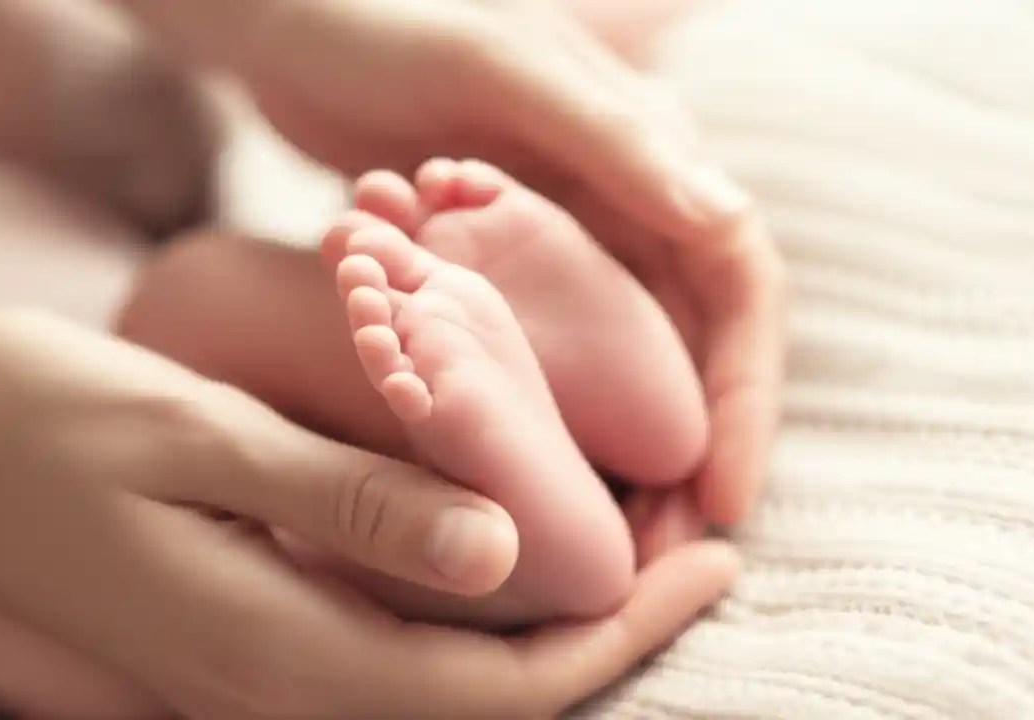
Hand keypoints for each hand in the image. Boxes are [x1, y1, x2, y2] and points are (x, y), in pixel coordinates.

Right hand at [0, 311, 738, 717]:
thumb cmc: (36, 425)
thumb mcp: (191, 436)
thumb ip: (346, 496)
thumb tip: (504, 541)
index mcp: (277, 648)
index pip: (501, 682)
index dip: (622, 632)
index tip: (708, 561)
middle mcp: (275, 691)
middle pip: (492, 703)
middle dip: (611, 636)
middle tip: (693, 546)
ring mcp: (256, 681)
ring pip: (450, 686)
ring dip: (553, 628)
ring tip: (634, 543)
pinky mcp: (242, 647)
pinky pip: (393, 657)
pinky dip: (478, 614)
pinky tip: (512, 544)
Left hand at [230, 0, 784, 536]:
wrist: (288, 22)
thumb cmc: (390, 23)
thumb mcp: (502, 71)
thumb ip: (613, 142)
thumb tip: (726, 224)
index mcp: (651, 156)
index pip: (737, 288)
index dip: (745, 394)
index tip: (723, 496)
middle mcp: (625, 203)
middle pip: (685, 346)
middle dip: (681, 450)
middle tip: (656, 555)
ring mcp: (563, 239)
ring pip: (618, 366)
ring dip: (613, 453)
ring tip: (595, 548)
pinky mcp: (503, 266)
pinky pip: (545, 359)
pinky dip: (540, 419)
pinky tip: (518, 483)